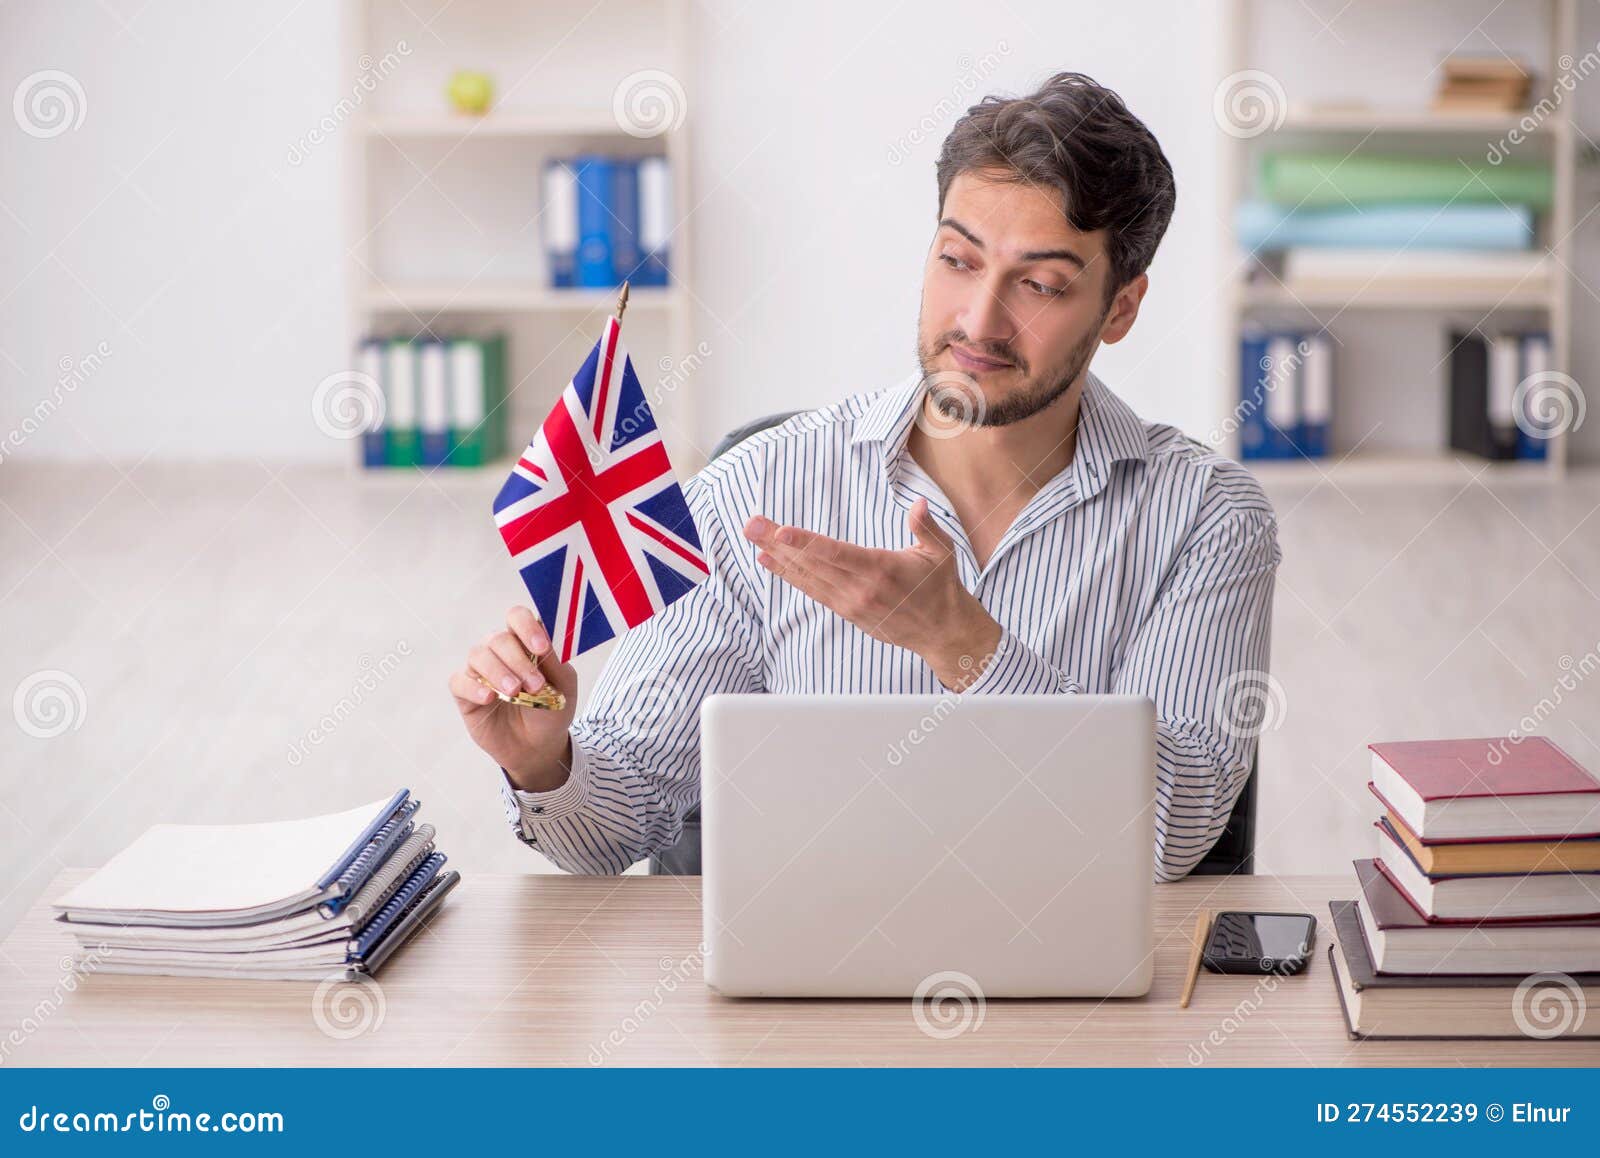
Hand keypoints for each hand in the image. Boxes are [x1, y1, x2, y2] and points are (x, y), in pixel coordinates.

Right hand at [448, 606, 579, 791]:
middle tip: (535, 685)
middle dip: (518, 660)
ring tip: (514, 692)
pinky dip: (474, 688)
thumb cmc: (551, 710)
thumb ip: (555, 661)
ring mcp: (481, 671)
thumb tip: (545, 638)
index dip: (527, 627)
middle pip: (498, 638)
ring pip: (478, 655)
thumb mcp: (564, 686)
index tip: (541, 648)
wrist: (538, 747)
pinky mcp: (465, 693)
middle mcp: (500, 651)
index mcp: (525, 642)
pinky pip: (459, 681)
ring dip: (498, 672)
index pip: (518, 618)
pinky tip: (489, 698)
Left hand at [743, 497, 1002, 689]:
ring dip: (778, 557)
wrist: (943, 633)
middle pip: (812, 563)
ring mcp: (851, 603)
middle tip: (751, 524)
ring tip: (753, 538)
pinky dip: (790, 575)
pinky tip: (771, 561)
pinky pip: (813, 591)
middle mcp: (861, 588)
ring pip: (807, 577)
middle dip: (777, 542)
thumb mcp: (941, 552)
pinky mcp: (847, 612)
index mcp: (881, 569)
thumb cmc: (941, 587)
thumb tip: (918, 504)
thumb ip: (926, 526)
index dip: (805, 543)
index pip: (835, 553)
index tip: (780, 532)